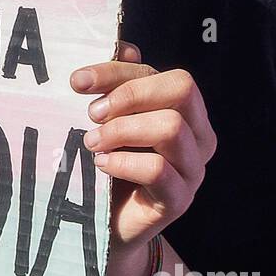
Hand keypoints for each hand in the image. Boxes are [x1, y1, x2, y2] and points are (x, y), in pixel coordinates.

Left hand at [70, 44, 215, 275]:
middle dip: (130, 95)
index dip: (118, 72)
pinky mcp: (180, 200)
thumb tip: (125, 47)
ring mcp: (194, 170)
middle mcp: (199, 137)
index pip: (163, 74)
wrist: (107, 228)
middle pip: (182, 89)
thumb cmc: (109, 166)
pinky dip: (124, 162)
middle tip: (92, 114)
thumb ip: (119, 86)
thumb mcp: (110, 122)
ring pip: (171, 128)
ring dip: (123, 130)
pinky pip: (159, 170)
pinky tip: (101, 165)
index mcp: (186, 112)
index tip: (77, 82)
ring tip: (92, 142)